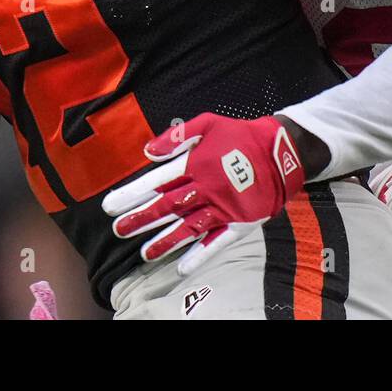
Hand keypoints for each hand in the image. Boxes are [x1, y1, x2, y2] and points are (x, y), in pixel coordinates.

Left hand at [103, 113, 305, 275]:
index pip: (157, 182)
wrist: (281, 151)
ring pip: (189, 228)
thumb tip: (147, 151)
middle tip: (118, 229)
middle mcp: (206, 189)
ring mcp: (223, 208)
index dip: (133, 193)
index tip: (110, 205)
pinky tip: (181, 267)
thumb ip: (176, 136)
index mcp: (196, 164)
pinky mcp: (239, 222)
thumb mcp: (208, 123)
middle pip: (168, 207)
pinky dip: (200, 254)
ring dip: (165, 241)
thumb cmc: (240, 135)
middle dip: (141, 219)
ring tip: (143, 253)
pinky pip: (217, 242)